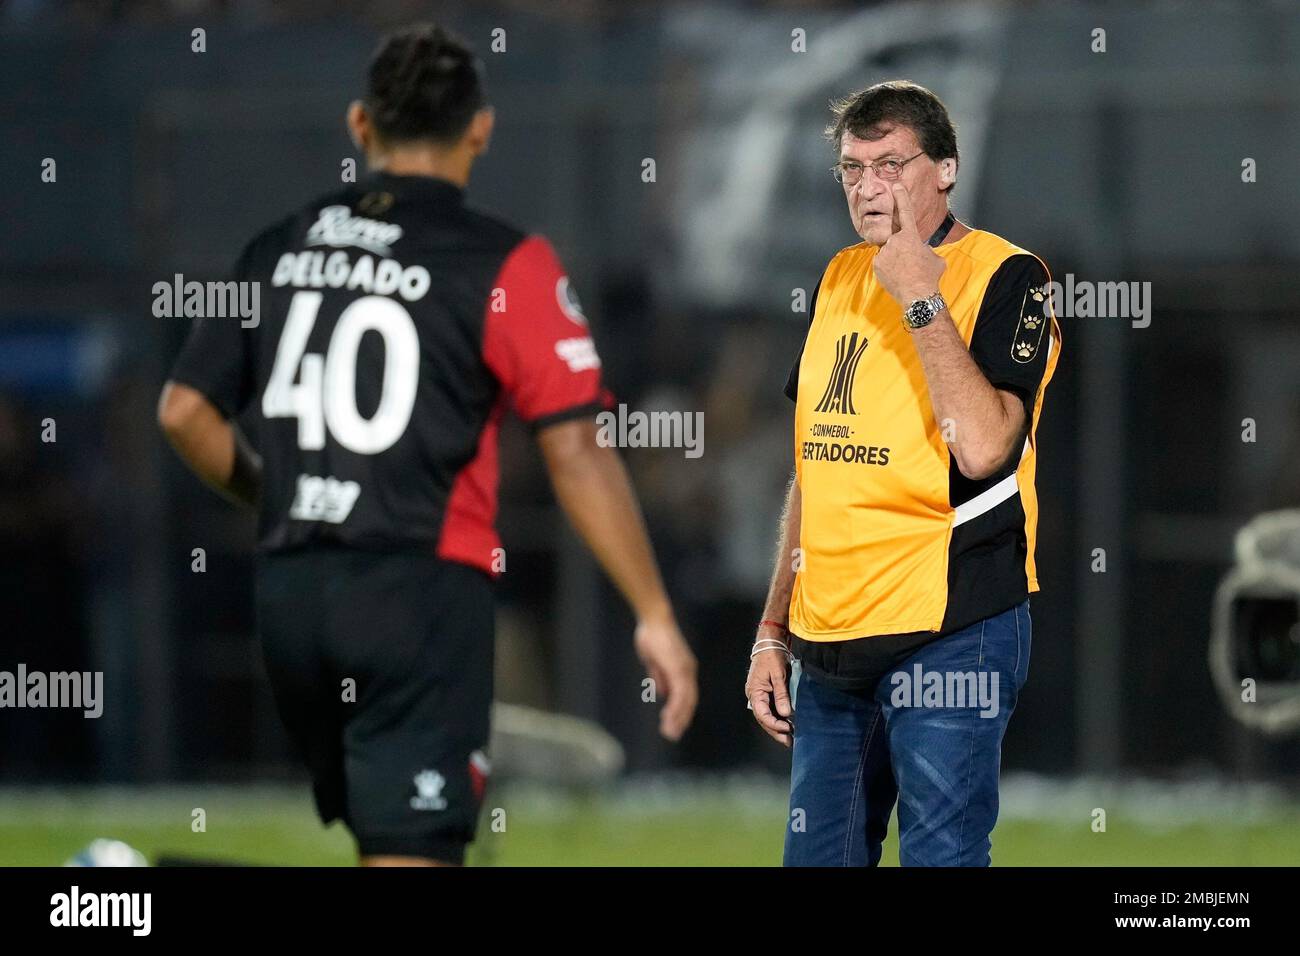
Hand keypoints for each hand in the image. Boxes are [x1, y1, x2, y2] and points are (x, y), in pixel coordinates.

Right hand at [634, 615, 697, 740]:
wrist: (653, 620)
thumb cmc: (652, 636)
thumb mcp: (654, 661)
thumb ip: (660, 677)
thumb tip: (662, 693)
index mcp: (684, 670)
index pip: (686, 696)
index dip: (680, 712)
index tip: (673, 725)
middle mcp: (688, 671)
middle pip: (689, 701)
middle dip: (680, 720)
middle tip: (672, 735)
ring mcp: (685, 670)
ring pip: (686, 700)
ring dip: (677, 718)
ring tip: (669, 732)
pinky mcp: (678, 668)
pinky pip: (680, 692)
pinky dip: (676, 707)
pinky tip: (669, 718)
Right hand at [745, 626, 792, 747]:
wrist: (769, 642)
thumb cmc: (772, 656)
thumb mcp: (778, 675)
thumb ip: (781, 695)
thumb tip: (786, 714)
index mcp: (754, 691)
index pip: (762, 714)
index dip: (774, 724)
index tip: (787, 729)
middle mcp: (754, 696)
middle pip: (763, 719)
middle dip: (775, 731)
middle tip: (789, 742)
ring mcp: (759, 695)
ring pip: (766, 716)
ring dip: (777, 727)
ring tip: (789, 737)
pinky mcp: (765, 693)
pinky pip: (770, 709)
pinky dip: (778, 718)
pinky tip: (787, 724)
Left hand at [872, 183, 946, 306]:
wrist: (918, 295)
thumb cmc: (930, 276)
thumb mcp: (934, 257)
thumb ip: (924, 248)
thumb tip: (921, 251)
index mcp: (911, 236)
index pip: (906, 212)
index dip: (901, 197)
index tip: (896, 186)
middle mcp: (895, 241)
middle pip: (896, 240)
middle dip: (901, 249)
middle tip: (909, 264)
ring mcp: (884, 253)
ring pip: (888, 252)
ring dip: (895, 260)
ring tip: (905, 273)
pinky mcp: (877, 264)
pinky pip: (882, 263)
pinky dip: (888, 269)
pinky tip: (897, 277)